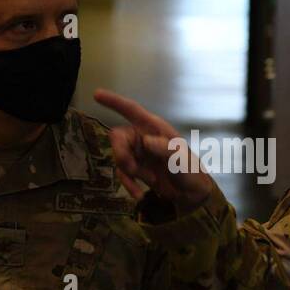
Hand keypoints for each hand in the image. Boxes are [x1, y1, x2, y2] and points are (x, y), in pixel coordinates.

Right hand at [93, 89, 213, 209]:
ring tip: (149, 181)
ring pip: (118, 156)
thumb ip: (166, 149)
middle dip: (121, 153)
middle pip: (118, 137)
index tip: (97, 94)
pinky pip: (122, 173)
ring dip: (129, 171)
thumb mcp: (182, 159)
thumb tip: (146, 141)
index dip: (114, 102)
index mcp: (154, 128)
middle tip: (133, 169)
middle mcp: (143, 137)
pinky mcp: (136, 169)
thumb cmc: (190, 171)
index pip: (131, 110)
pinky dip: (128, 184)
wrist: (192, 195)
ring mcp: (138, 154)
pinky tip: (139, 194)